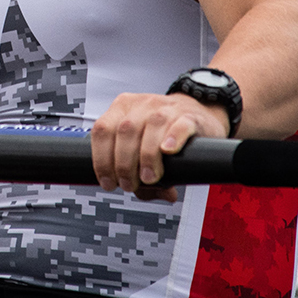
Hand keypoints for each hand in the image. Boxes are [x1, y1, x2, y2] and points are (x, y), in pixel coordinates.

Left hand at [90, 92, 229, 200]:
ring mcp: (165, 108)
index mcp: (122, 108)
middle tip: (129, 184)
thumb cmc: (162, 133)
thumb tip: (155, 193)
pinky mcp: (189, 116)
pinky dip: (172, 138)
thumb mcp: (143, 147)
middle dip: (123, 163)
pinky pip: (179, 125)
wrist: (196, 114)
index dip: (101, 159)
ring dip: (147, 157)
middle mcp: (141, 105)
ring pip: (151, 127)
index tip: (109, 182)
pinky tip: (168, 152)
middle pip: (125, 131)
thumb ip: (140, 172)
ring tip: (148, 178)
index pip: (102, 130)